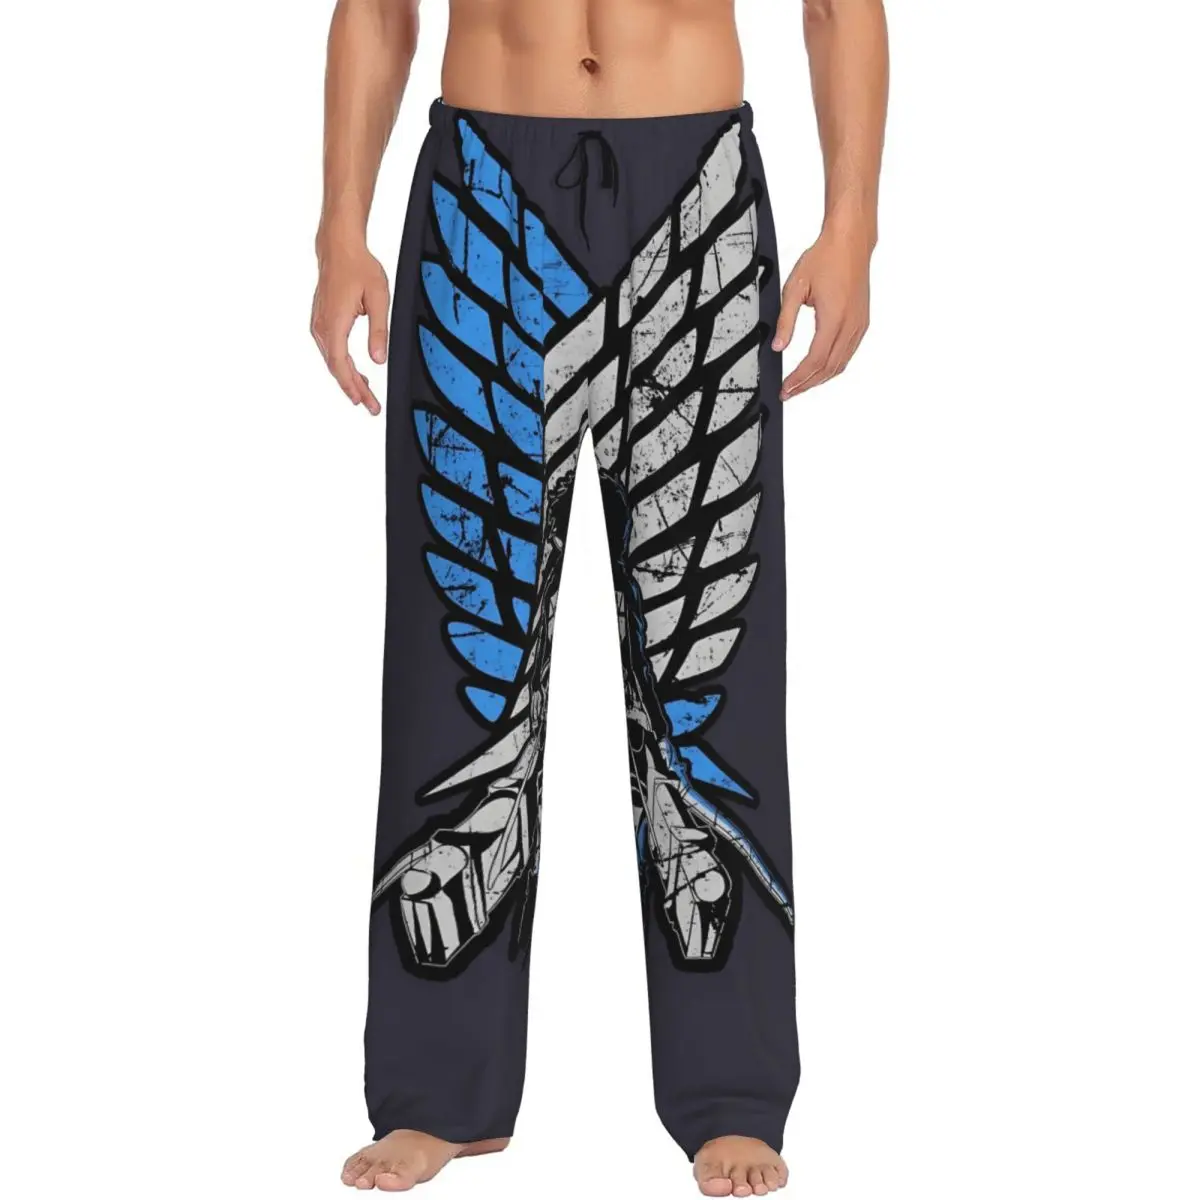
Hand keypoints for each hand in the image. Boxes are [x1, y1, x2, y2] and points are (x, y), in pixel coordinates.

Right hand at [311, 235, 389, 414]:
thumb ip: (378, 331)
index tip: (364, 402)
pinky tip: (356, 372)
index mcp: (334, 323)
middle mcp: (322, 326)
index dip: (352, 386)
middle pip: (336, 368)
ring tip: (366, 395)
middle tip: (371, 406)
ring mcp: (319, 324)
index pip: (340, 364)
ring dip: (349, 379)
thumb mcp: (378, 299)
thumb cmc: (359, 268)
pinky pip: (331, 350)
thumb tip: (378, 361)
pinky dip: (343, 365)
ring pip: (332, 361)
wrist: (339, 247)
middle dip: (353, 389)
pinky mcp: (321, 321)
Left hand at [773, 227, 871, 398]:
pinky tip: (820, 369)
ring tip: (801, 385)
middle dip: (807, 384)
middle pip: (828, 368)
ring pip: (841, 364)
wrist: (850, 241)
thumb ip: (785, 320)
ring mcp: (859, 324)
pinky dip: (833, 366)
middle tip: (789, 393)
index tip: (785, 389)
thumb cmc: (824, 258)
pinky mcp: (862, 322)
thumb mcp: (794, 288)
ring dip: (820, 379)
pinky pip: (848, 353)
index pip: (815, 361)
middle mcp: (850, 324)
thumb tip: (778, 347)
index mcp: (834, 318)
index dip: (798, 379)